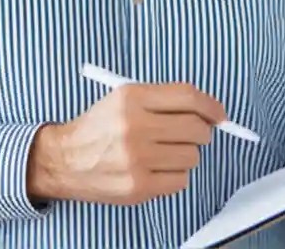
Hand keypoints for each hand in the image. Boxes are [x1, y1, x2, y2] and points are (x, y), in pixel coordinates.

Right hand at [27, 83, 226, 204]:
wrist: (65, 160)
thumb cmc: (99, 128)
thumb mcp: (122, 99)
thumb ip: (162, 100)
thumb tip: (208, 112)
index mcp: (131, 98)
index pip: (188, 97)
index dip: (211, 106)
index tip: (218, 115)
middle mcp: (134, 126)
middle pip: (196, 129)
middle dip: (199, 132)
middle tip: (187, 134)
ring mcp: (136, 159)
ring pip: (192, 156)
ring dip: (184, 155)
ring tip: (162, 153)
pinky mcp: (138, 186)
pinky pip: (181, 180)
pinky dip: (174, 175)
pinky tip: (155, 169)